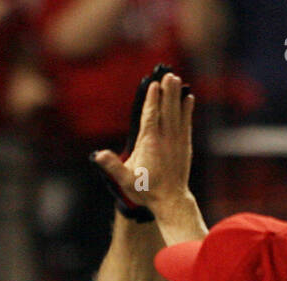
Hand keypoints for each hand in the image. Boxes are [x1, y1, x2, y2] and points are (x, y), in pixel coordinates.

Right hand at [92, 68, 193, 216]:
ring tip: (177, 79)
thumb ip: (112, 166)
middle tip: (168, 74)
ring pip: (177, 113)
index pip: (150, 116)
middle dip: (167, 91)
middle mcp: (165, 139)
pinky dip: (187, 109)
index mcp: (149, 144)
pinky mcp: (184, 146)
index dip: (152, 100)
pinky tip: (188, 99)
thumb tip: (98, 155)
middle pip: (166, 110)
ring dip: (177, 96)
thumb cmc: (146, 190)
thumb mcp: (125, 180)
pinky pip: (186, 122)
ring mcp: (177, 141)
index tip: (154, 84)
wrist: (171, 201)